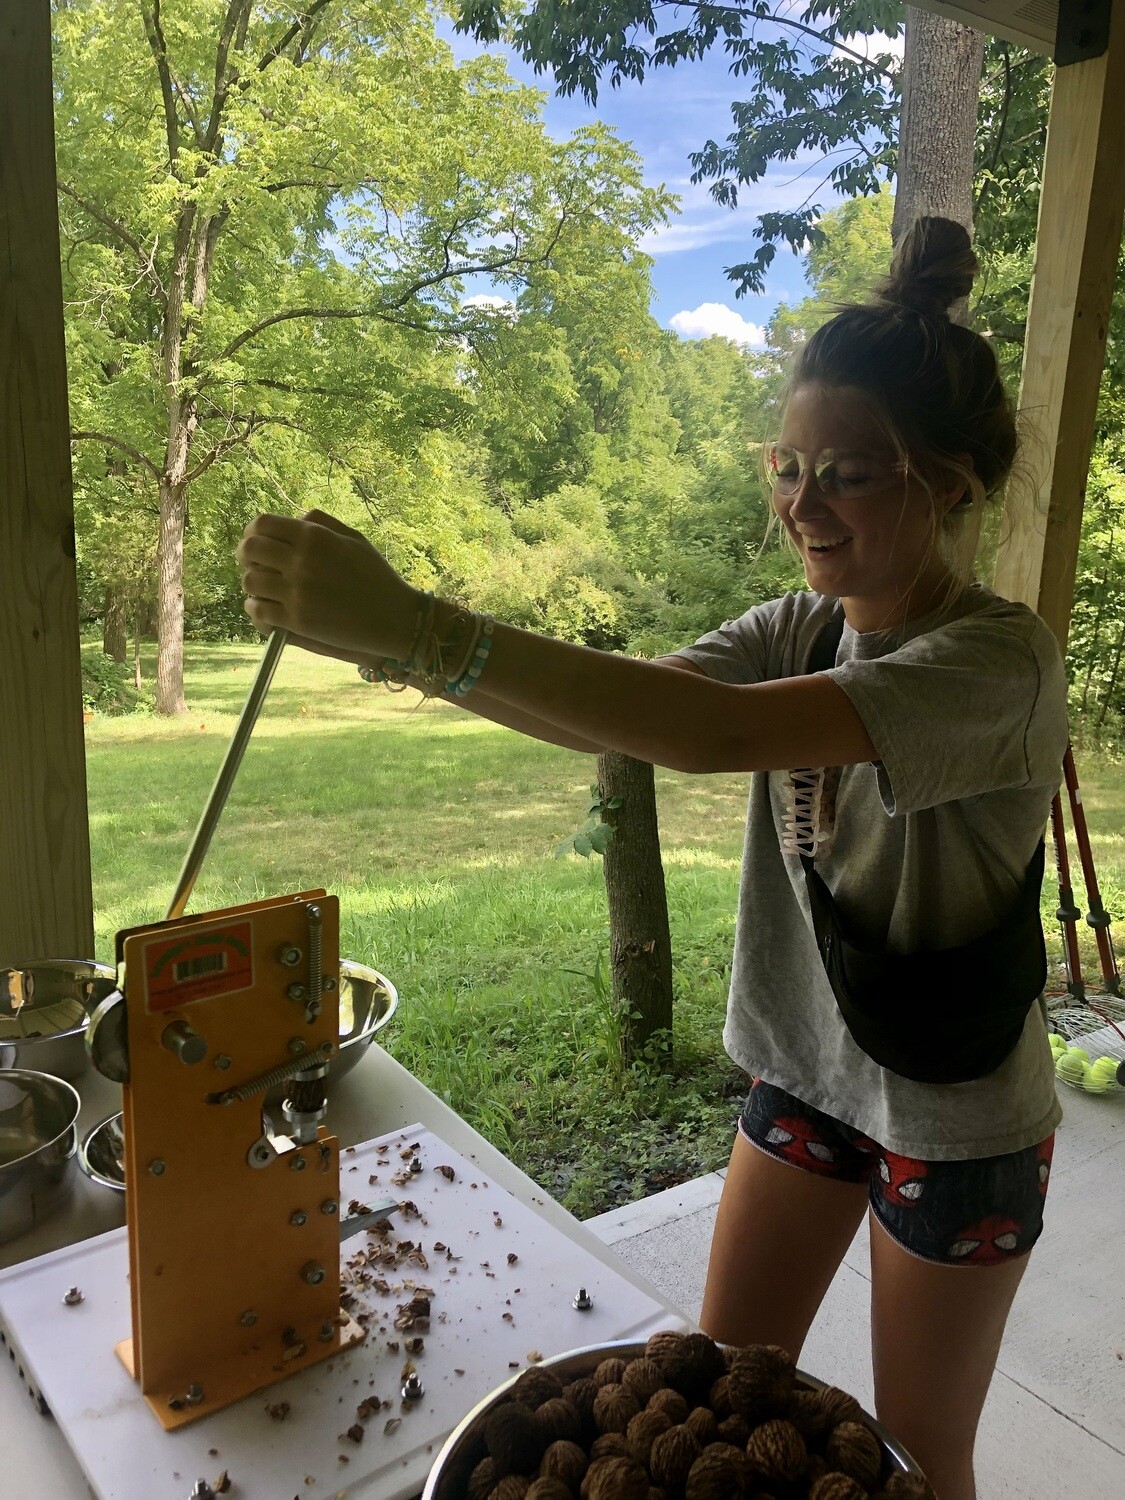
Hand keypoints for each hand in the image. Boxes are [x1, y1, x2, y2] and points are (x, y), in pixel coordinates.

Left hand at [236, 509, 417, 661]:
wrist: (395, 619)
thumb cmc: (377, 577)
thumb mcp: (355, 539)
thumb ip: (321, 524)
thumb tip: (293, 521)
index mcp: (315, 537)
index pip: (262, 524)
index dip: (252, 532)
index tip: (254, 541)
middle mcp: (302, 561)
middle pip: (250, 550)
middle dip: (245, 556)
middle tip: (251, 564)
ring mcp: (298, 592)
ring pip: (250, 582)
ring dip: (252, 585)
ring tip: (261, 590)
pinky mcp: (298, 621)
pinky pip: (259, 611)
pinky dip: (256, 610)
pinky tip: (264, 610)